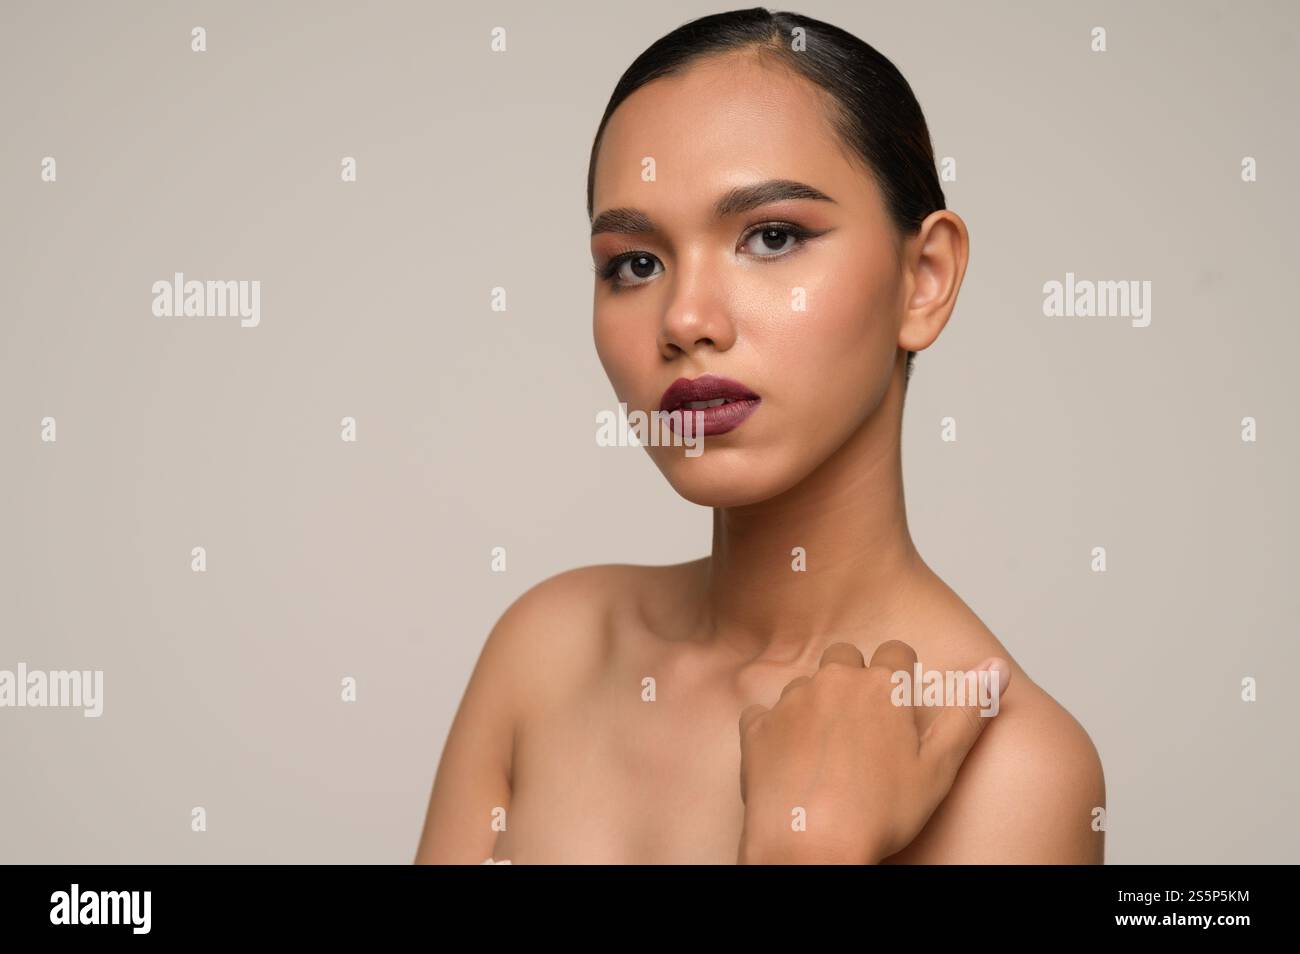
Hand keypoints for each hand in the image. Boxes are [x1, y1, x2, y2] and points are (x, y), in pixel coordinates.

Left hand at [736, 639, 1010, 863]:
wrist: (809, 845)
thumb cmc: (878, 814)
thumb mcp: (940, 766)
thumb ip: (969, 711)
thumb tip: (995, 667)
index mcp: (881, 686)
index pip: (896, 652)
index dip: (900, 675)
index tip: (899, 704)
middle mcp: (833, 681)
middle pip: (845, 658)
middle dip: (855, 681)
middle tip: (864, 728)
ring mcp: (790, 702)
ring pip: (806, 685)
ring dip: (817, 706)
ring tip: (829, 753)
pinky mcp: (756, 727)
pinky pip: (765, 714)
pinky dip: (776, 730)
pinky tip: (791, 761)